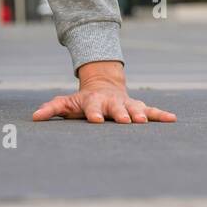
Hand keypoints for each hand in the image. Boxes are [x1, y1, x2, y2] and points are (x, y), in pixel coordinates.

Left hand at [31, 60, 175, 123]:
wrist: (103, 84)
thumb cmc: (82, 100)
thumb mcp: (66, 103)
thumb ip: (52, 109)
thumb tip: (34, 117)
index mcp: (94, 102)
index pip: (93, 108)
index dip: (94, 114)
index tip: (96, 120)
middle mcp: (112, 102)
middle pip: (117, 108)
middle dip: (121, 114)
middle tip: (126, 121)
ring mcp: (126, 104)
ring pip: (135, 108)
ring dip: (141, 115)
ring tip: (146, 121)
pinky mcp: (138, 107)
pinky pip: (151, 111)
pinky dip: (161, 115)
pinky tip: (172, 119)